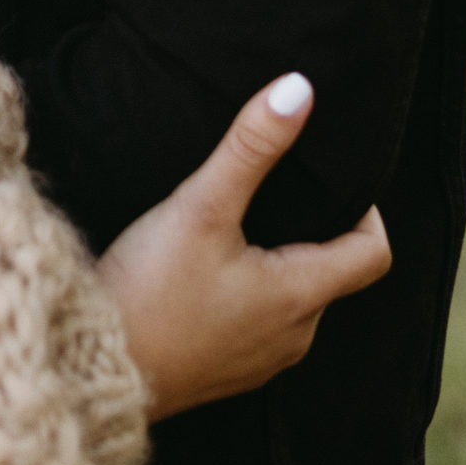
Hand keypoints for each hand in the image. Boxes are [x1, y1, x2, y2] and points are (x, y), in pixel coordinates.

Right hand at [97, 74, 391, 423]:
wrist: (93, 370)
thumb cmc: (150, 288)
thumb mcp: (201, 207)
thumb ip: (251, 147)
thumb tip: (299, 90)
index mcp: (301, 297)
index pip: (373, 253)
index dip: (364, 211)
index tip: (327, 180)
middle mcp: (295, 337)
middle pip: (330, 273)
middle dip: (309, 232)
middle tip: (269, 193)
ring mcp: (261, 362)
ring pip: (292, 301)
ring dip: (275, 265)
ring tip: (230, 229)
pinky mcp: (226, 374)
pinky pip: (258, 326)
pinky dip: (246, 296)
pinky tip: (200, 274)